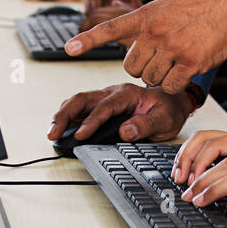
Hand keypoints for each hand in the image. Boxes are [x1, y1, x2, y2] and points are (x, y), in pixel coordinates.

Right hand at [48, 82, 192, 143]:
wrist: (174, 102)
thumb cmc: (169, 110)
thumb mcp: (165, 120)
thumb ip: (146, 125)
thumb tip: (125, 131)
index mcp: (129, 94)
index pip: (105, 107)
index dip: (91, 121)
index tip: (80, 135)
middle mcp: (114, 92)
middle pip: (83, 99)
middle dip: (65, 115)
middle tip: (53, 133)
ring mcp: (106, 97)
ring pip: (78, 101)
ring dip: (62, 115)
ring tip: (52, 132)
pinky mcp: (102, 104)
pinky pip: (81, 107)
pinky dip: (68, 116)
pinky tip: (60, 127)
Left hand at [65, 0, 226, 93]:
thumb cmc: (201, 7)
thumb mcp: (167, 7)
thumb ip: (147, 26)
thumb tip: (133, 52)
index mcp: (147, 15)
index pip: (111, 28)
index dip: (89, 39)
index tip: (69, 48)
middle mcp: (156, 32)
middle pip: (132, 67)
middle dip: (144, 68)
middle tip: (162, 57)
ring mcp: (173, 48)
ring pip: (150, 78)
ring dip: (162, 76)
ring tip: (178, 59)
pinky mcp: (191, 63)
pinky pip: (170, 85)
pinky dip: (177, 83)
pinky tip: (188, 70)